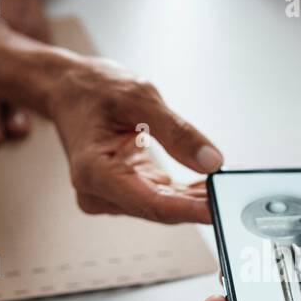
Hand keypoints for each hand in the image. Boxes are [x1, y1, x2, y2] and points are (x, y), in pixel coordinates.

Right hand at [47, 58, 222, 222]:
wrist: (67, 89)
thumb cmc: (92, 89)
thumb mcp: (140, 98)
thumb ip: (177, 132)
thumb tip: (211, 161)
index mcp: (94, 170)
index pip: (152, 204)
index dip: (190, 210)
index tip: (220, 208)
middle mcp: (96, 191)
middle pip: (159, 210)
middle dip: (197, 204)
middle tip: (233, 192)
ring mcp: (106, 196)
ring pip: (161, 208)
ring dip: (192, 199)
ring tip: (223, 184)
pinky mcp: (119, 193)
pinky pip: (157, 200)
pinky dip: (182, 194)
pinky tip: (205, 185)